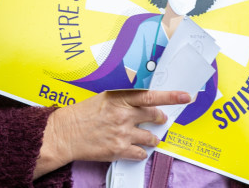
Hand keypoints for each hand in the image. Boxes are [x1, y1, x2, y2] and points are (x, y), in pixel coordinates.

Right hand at [34, 89, 190, 177]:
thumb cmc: (80, 115)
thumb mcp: (103, 99)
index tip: (185, 95)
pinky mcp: (118, 150)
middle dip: (160, 119)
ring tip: (149, 138)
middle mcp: (123, 115)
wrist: (63, 134)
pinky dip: (141, 153)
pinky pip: (140, 153)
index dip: (171, 96)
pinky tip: (135, 150)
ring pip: (150, 137)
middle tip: (161, 120)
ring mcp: (122, 133)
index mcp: (119, 99)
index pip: (151, 96)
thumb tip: (141, 103)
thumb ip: (123, 100)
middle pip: (154, 116)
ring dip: (152, 139)